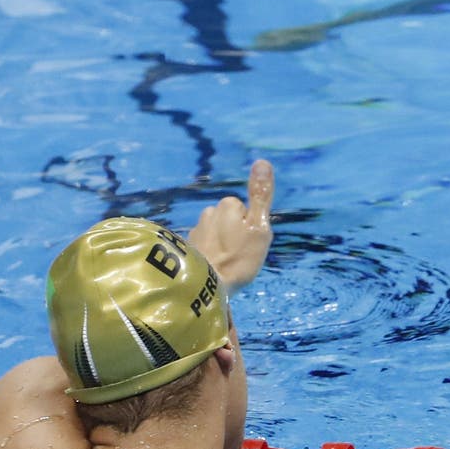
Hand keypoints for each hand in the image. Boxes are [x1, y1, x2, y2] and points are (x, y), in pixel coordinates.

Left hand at [188, 159, 273, 288]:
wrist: (206, 287)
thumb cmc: (239, 258)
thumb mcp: (260, 227)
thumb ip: (261, 196)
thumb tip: (262, 161)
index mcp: (227, 205)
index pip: (244, 210)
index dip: (250, 227)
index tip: (250, 244)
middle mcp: (209, 212)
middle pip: (229, 219)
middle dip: (235, 233)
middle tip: (240, 255)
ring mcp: (196, 230)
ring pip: (216, 232)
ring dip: (222, 244)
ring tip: (226, 264)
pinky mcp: (187, 247)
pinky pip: (205, 245)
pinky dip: (210, 253)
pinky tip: (213, 268)